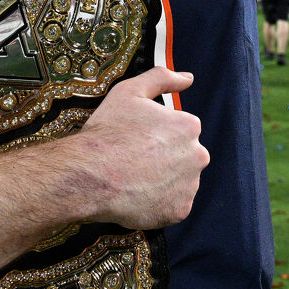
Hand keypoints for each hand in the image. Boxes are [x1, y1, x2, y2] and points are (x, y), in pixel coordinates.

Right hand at [74, 68, 207, 230]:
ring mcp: (189, 186)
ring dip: (163, 180)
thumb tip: (188, 78)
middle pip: (183, 156)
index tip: (136, 140)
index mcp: (189, 126)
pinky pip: (173, 205)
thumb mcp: (129, 91)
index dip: (155, 135)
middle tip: (134, 161)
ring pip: (179, 181)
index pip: (179, 130)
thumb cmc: (107, 133)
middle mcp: (198, 155)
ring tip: (134, 179)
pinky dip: (159, 203)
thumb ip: (162, 78)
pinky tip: (138, 196)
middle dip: (164, 158)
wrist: (90, 175)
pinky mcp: (179, 211)